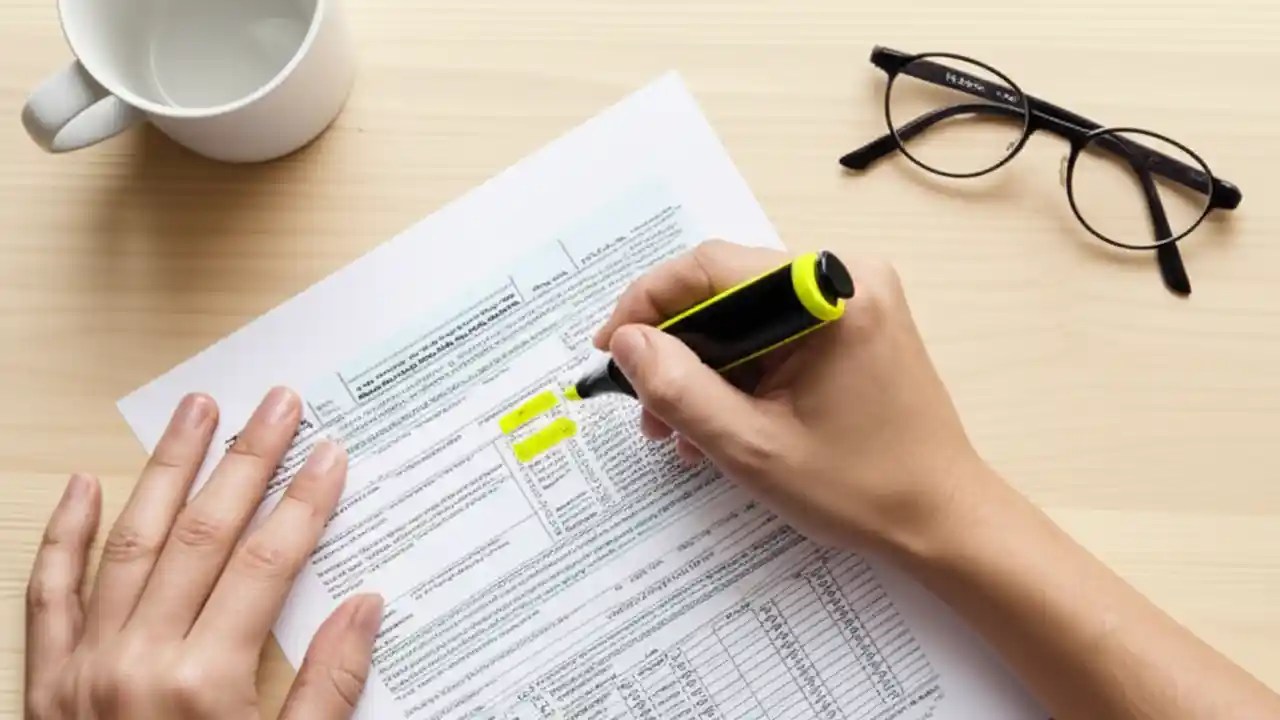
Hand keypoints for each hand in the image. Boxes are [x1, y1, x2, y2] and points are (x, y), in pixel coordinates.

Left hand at [26, 388, 381, 719]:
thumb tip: (367, 605)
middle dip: (248, 460)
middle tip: (278, 402)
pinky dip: (66, 535)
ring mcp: (84, 665)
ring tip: (197, 412)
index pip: (268, 562)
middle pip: (204, 531)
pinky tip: (88, 485)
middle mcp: (139, 660)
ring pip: (130, 541)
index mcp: (206, 682)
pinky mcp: (44, 681)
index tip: (330, 453)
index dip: (305, 502)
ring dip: (167, 468)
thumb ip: (328, 687)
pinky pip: (48, 592)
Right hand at [594, 240, 1000, 553]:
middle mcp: (847, 278)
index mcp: (830, 294)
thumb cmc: (862, 488)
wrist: (942, 521)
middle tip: (643, 407)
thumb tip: (627, 344)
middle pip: (725, 288)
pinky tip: (718, 420)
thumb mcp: (751, 446)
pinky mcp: (854, 326)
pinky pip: (775, 331)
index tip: (610, 350)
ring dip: (703, 367)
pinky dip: (739, 371)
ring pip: (745, 314)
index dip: (646, 303)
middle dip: (675, 348)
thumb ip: (679, 389)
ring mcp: (855, 300)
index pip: (710, 266)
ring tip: (677, 429)